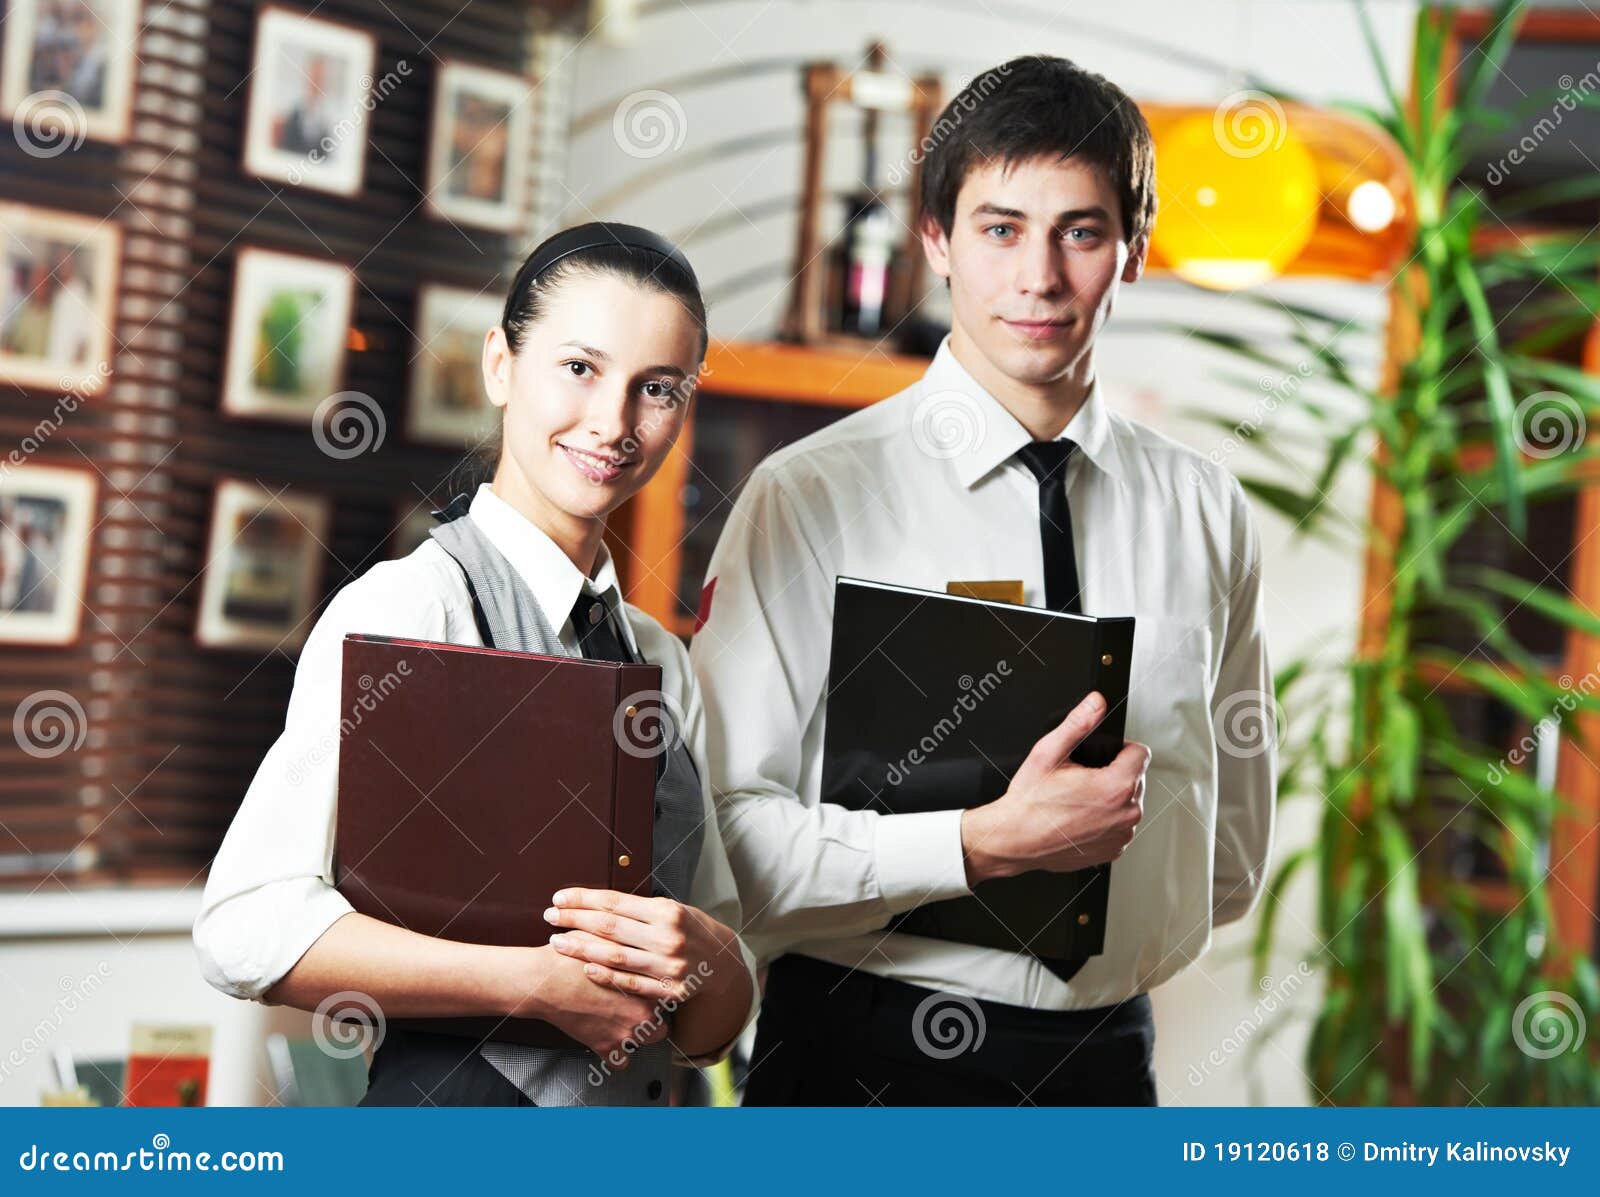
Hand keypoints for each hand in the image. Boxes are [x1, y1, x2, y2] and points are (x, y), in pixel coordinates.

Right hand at [501, 945, 666, 1062]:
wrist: (546, 981)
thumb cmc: (573, 958)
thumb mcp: (607, 939)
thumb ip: (629, 940)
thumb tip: (641, 932)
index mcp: (646, 984)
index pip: (666, 991)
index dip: (656, 988)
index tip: (649, 986)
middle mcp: (642, 1012)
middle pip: (663, 1019)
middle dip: (653, 1015)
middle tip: (637, 1005)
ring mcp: (625, 1033)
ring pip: (647, 1040)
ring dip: (638, 1034)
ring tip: (625, 1021)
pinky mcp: (606, 1047)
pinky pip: (621, 1062)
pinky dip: (618, 1056)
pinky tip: (612, 1043)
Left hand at [543, 889, 742, 1004]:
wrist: (722, 963)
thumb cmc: (690, 931)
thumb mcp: (672, 910)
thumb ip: (640, 909)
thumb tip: (597, 901)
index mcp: (667, 911)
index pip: (615, 902)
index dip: (583, 899)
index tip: (560, 897)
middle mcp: (668, 937)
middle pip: (609, 927)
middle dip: (575, 920)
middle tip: (550, 916)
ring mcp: (668, 966)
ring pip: (615, 956)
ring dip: (581, 948)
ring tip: (558, 942)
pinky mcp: (669, 990)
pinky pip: (630, 983)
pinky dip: (605, 976)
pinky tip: (585, 967)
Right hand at [960, 690, 1149, 885]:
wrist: (1015, 840)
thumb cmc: (1029, 802)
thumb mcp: (1049, 753)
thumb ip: (1078, 723)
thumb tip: (1096, 702)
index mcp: (1116, 786)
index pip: (1141, 753)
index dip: (1120, 749)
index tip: (1100, 756)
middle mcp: (1127, 814)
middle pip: (1136, 778)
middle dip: (1115, 773)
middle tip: (1082, 779)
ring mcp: (1122, 835)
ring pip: (1130, 803)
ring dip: (1112, 798)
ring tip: (1080, 799)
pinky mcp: (1114, 850)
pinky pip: (1121, 825)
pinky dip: (1107, 820)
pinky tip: (1081, 818)